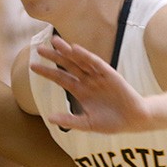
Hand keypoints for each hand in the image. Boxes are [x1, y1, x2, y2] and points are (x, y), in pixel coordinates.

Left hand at [31, 35, 151, 132]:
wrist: (134, 120)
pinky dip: (86, 56)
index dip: (47, 72)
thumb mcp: (87, 124)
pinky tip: (76, 49)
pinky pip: (96, 63)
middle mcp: (88, 81)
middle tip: (39, 49)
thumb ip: (70, 120)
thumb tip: (49, 118)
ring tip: (55, 42)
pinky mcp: (110, 74)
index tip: (32, 66)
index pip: (61, 78)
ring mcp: (98, 76)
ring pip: (80, 61)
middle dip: (54, 57)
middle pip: (67, 66)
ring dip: (68, 51)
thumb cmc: (112, 122)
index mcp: (81, 91)